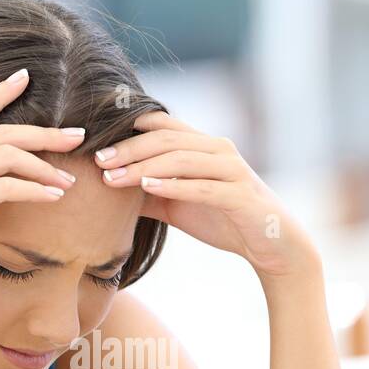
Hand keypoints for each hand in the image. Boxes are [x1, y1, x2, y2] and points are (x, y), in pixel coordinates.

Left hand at [94, 110, 316, 277]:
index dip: (128, 128)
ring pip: (181, 158)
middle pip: (167, 138)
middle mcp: (218, 150)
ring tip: (113, 177)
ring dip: (143, 166)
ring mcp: (231, 170)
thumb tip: (108, 189)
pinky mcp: (239, 195)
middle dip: (129, 148)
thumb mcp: (178, 206)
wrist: (271, 245)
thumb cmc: (224, 220)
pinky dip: (173, 185)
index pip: (162, 124)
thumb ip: (150, 193)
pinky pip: (202, 186)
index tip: (97, 142)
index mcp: (204, 145)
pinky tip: (148, 188)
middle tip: (98, 160)